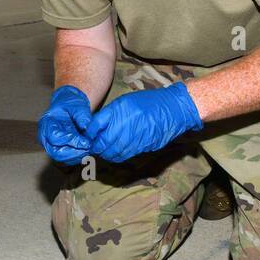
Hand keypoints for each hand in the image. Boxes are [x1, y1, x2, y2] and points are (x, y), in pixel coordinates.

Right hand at [38, 85, 93, 164]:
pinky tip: (87, 151)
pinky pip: (67, 160)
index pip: (54, 137)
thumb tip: (86, 127)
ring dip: (76, 156)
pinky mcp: (60, 150)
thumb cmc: (71, 104)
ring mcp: (52, 145)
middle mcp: (46, 137)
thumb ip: (81, 115)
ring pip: (61, 159)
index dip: (69, 140)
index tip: (84, 140)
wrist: (70, 107)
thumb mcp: (77, 105)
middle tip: (87, 148)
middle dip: (73, 152)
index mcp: (46, 123)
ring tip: (89, 149)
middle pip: (55, 152)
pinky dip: (77, 157)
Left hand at [85, 82, 202, 162]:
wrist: (172, 109)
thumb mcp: (125, 102)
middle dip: (95, 147)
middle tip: (92, 148)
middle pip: (102, 142)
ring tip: (102, 152)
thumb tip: (95, 127)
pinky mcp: (142, 146)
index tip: (87, 136)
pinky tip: (113, 154)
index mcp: (119, 109)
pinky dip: (116, 157)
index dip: (89, 133)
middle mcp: (125, 123)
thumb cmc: (148, 103)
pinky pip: (124, 155)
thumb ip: (110, 114)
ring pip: (113, 152)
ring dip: (105, 154)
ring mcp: (134, 136)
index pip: (96, 125)